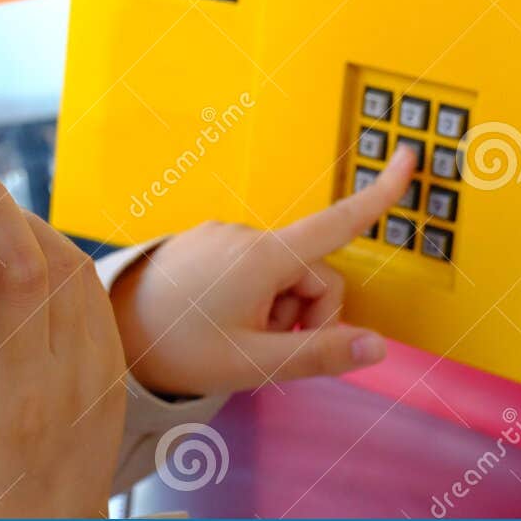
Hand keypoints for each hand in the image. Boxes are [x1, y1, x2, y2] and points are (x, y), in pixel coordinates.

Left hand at [109, 150, 416, 396]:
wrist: (111, 334)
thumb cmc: (179, 348)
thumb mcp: (254, 362)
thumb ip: (320, 355)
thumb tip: (377, 348)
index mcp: (264, 257)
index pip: (338, 222)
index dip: (380, 193)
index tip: (409, 157)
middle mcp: (246, 236)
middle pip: (314, 273)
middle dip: (306, 314)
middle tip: (266, 347)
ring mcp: (223, 237)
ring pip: (283, 276)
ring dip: (276, 310)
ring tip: (232, 335)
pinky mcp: (206, 244)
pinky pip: (252, 269)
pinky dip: (252, 297)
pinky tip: (217, 319)